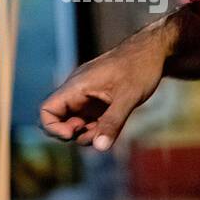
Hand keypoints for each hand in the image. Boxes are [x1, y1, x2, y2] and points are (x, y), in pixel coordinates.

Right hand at [39, 22, 168, 150]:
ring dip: (87, 134)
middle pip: (59, 120)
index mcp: (76, 86)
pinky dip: (96, 128)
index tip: (73, 134)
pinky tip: (112, 126)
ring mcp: (87, 97)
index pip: (46, 110)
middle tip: (97, 132)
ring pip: (75, 123)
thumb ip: (112, 123)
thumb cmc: (140, 68)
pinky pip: (88, 120)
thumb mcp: (128, 97)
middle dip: (74, 134)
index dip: (53, 127)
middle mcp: (77, 92)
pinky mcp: (98, 101)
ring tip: (108, 130)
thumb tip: (100, 148)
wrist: (153, 51)